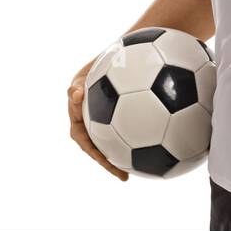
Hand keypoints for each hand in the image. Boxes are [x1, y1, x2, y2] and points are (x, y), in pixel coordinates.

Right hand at [68, 56, 128, 180]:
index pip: (82, 139)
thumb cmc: (101, 62)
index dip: (92, 152)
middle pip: (97, 147)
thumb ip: (77, 83)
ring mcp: (105, 119)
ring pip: (112, 141)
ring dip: (123, 157)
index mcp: (78, 114)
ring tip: (139, 169)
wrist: (122, 54)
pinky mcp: (121, 117)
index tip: (103, 161)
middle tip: (123, 176)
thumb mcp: (85, 72)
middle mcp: (91, 120)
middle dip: (108, 163)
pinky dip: (138, 140)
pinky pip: (128, 131)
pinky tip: (156, 146)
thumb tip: (74, 94)